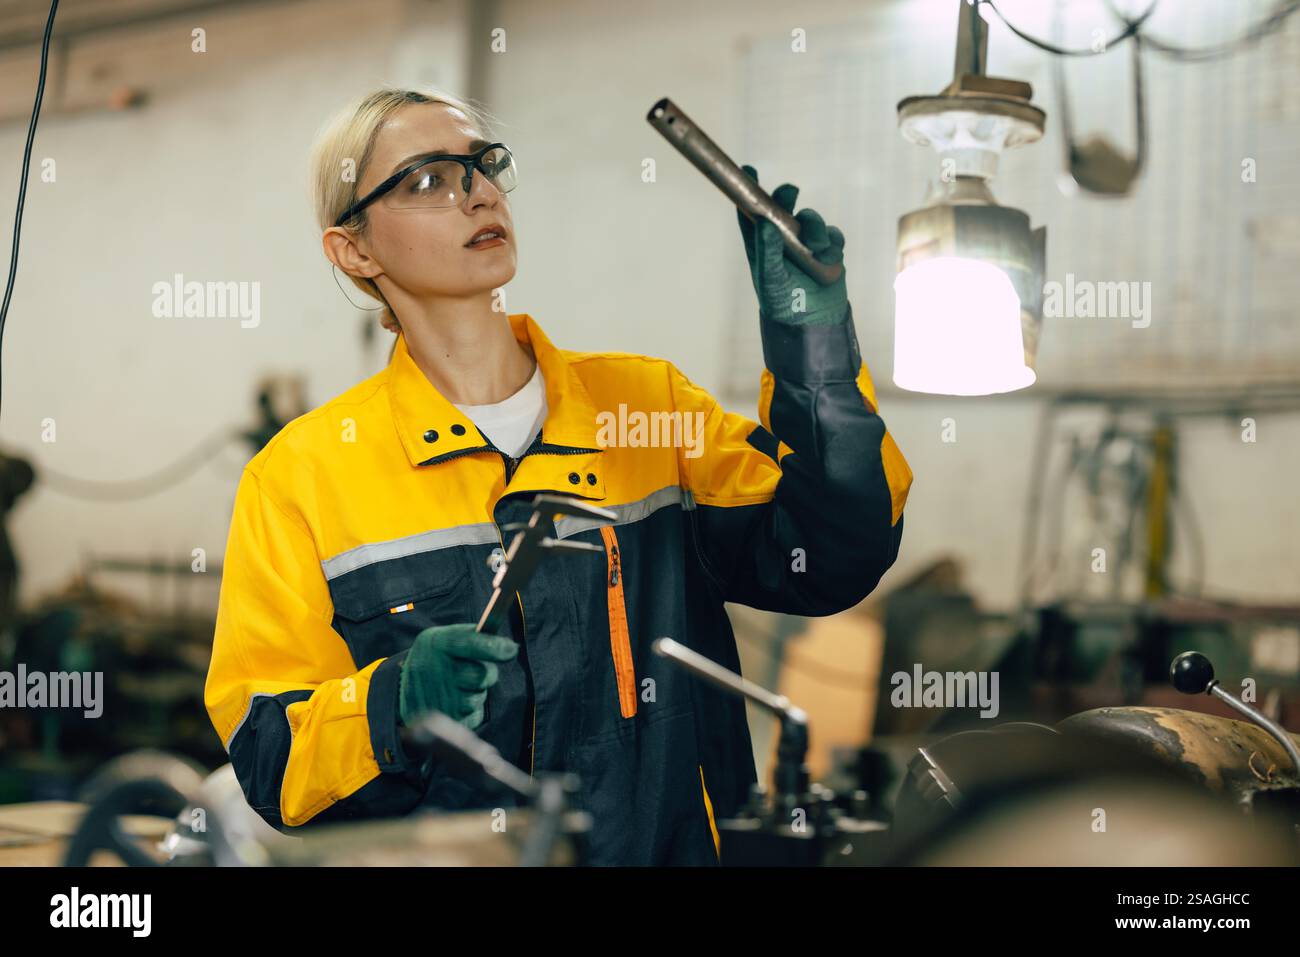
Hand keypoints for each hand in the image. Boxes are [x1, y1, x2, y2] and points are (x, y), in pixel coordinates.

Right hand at [398, 623, 518, 730]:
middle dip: (485, 675)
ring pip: (476, 698)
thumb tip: (510, 648)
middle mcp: (432, 669)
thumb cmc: (436, 659)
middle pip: (479, 675)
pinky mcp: (440, 721)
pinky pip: (472, 716)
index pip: (469, 643)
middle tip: (472, 672)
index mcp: (436, 643)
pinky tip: (455, 703)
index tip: (511, 649)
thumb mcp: (447, 639)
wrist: (404, 690)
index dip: (493, 647)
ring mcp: (434, 697)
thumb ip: (476, 638)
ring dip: (475, 694)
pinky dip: (470, 711)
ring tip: (457, 688)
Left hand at [737, 165, 847, 326]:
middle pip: (783, 207)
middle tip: (790, 192)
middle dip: (786, 197)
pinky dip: (832, 243)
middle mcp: (782, 241)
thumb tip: (763, 220)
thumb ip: (767, 251)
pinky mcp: (828, 251)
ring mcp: (806, 244)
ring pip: (811, 219)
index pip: (752, 213)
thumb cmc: (784, 305)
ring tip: (817, 249)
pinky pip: (833, 235)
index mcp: (762, 246)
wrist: (815, 324)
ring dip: (815, 228)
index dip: (750, 190)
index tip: (749, 169)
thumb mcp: (771, 280)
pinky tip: (828, 259)